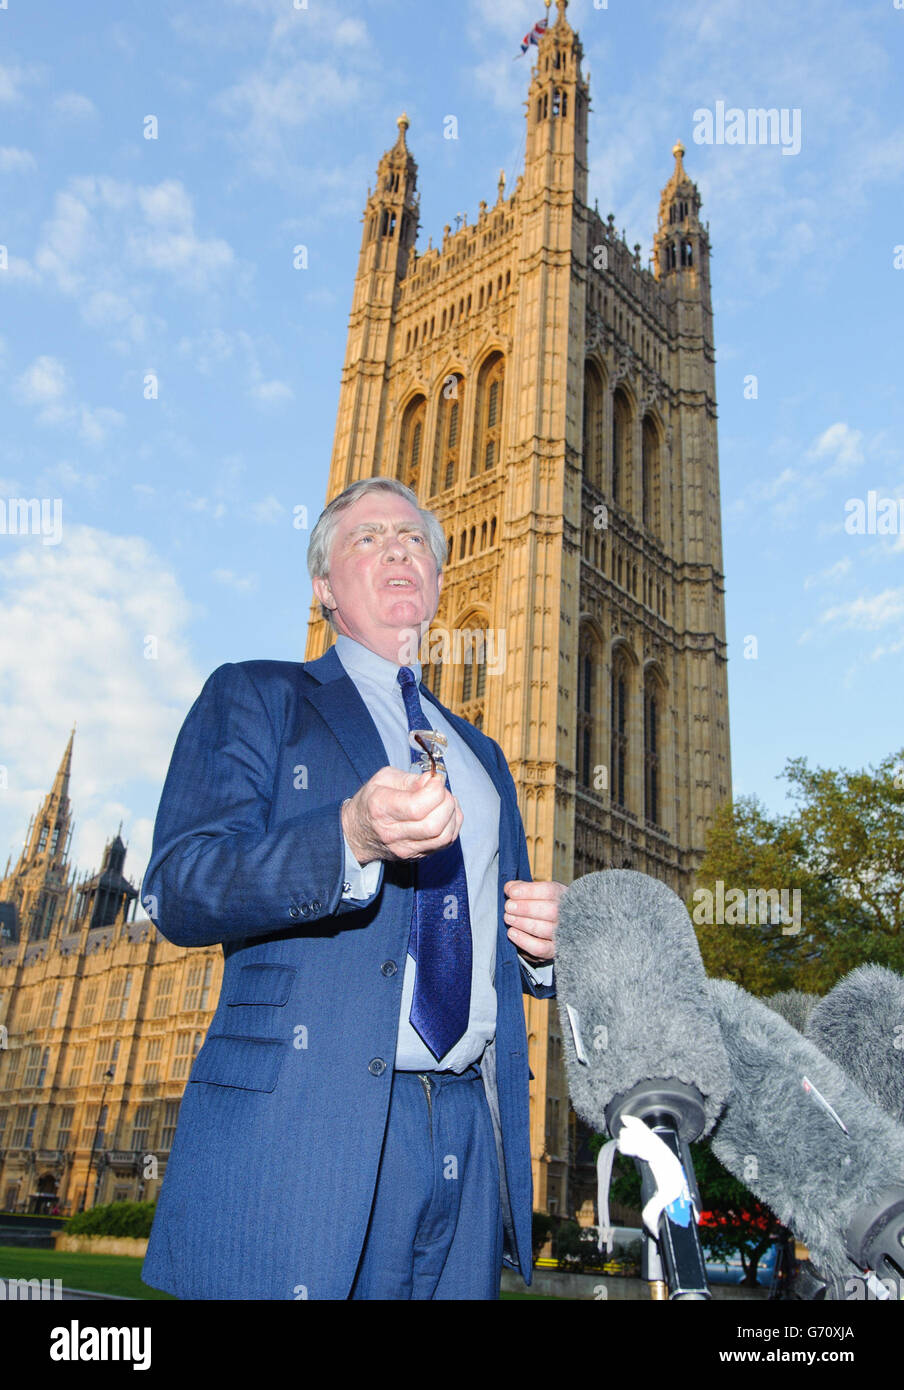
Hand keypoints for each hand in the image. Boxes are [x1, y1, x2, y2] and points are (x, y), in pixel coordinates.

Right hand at [342, 766, 462, 863]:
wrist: (357, 833)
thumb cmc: (371, 802)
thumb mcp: (383, 780)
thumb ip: (410, 779)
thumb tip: (433, 781)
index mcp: (381, 808)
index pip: (417, 807)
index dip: (435, 791)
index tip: (435, 780)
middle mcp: (393, 833)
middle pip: (434, 825)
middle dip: (447, 802)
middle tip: (441, 791)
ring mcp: (406, 848)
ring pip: (444, 837)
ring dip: (452, 815)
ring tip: (444, 802)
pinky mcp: (417, 855)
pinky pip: (446, 843)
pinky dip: (452, 825)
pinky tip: (445, 814)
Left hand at [503, 879, 563, 963]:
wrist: (555, 931)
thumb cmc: (543, 907)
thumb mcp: (536, 893)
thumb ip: (522, 888)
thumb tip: (509, 888)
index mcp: (564, 896)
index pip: (550, 891)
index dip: (529, 891)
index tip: (512, 892)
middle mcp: (567, 915)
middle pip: (550, 910)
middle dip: (525, 908)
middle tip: (508, 906)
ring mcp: (564, 935)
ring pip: (545, 929)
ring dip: (523, 923)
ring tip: (508, 918)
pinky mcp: (554, 951)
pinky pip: (540, 948)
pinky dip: (523, 941)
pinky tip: (512, 932)